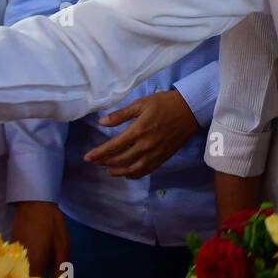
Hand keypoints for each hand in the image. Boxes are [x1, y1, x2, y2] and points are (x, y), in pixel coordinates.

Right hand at [11, 201, 69, 277]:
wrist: (34, 204)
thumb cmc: (51, 224)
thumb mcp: (62, 245)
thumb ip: (60, 266)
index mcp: (35, 262)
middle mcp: (20, 262)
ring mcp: (13, 256)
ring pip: (16, 275)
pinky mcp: (10, 249)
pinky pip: (15, 265)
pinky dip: (20, 271)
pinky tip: (28, 273)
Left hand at [84, 89, 198, 178]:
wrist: (190, 109)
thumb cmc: (164, 103)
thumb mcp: (141, 103)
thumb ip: (121, 115)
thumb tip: (101, 122)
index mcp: (138, 130)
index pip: (114, 146)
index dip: (99, 153)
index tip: (87, 157)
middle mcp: (146, 145)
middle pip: (121, 160)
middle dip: (106, 162)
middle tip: (96, 162)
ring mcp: (155, 153)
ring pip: (134, 169)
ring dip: (119, 172)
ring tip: (109, 171)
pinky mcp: (164, 157)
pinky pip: (147, 170)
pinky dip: (135, 174)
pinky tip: (128, 174)